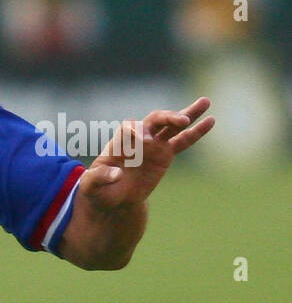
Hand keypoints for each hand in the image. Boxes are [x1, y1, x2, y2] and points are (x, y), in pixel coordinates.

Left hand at [80, 97, 213, 210]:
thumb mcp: (90, 187)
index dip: (137, 130)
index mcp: (118, 143)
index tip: (145, 141)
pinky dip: (196, 132)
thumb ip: (98, 178)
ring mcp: (153, 145)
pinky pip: (183, 141)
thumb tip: (117, 175)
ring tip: (205, 102)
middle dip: (166, 118)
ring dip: (187, 114)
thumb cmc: (98, 191)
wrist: (112, 200)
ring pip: (171, 126)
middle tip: (180, 121)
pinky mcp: (165, 154)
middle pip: (153, 121)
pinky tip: (211, 120)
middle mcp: (137, 140)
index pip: (129, 128)